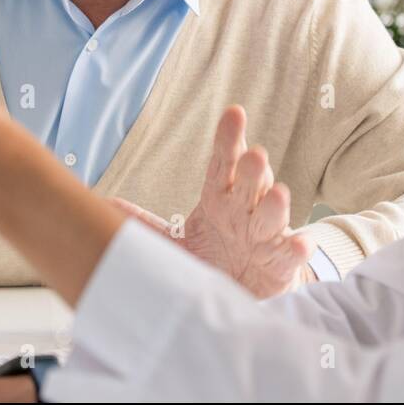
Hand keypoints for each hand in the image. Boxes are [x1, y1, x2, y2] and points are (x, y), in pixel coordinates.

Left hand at [111, 105, 315, 297]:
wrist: (247, 291)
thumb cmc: (215, 257)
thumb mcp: (178, 241)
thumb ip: (145, 224)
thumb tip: (105, 206)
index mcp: (220, 198)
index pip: (222, 164)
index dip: (229, 138)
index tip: (234, 113)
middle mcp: (245, 210)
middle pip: (249, 183)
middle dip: (252, 169)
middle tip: (253, 155)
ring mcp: (266, 235)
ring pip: (272, 213)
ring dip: (276, 203)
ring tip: (277, 192)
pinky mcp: (281, 263)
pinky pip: (291, 253)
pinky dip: (296, 248)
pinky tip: (298, 242)